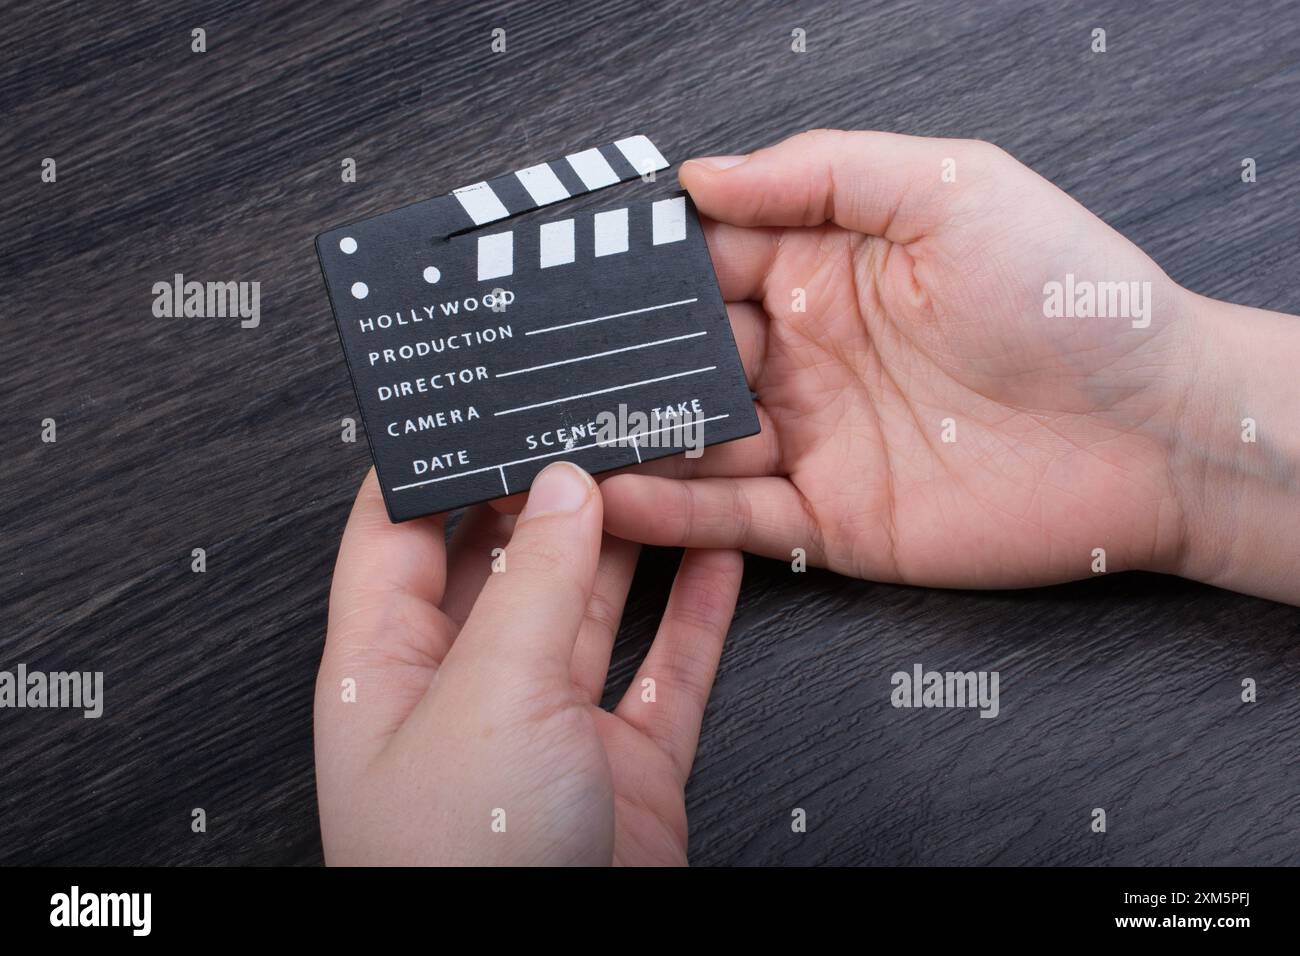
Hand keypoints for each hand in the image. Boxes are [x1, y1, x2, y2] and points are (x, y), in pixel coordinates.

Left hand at [314, 462, 742, 864]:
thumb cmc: (462, 868)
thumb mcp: (487, 696)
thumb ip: (531, 584)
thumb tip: (564, 488)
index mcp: (388, 669)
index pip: (398, 534)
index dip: (437, 466)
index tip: (483, 405)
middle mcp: (467, 690)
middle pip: (507, 560)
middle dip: (549, 491)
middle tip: (594, 424)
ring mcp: (549, 727)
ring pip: (590, 606)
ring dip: (628, 540)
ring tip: (660, 466)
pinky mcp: (622, 765)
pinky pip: (665, 669)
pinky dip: (693, 613)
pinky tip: (712, 559)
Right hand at [600, 129, 1230, 590]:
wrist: (1157, 429)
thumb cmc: (1071, 296)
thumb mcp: (949, 188)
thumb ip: (821, 174)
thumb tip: (701, 176)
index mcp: (827, 270)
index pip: (707, 262)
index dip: (640, 265)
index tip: (568, 269)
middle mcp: (807, 355)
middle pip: (685, 354)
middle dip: (616, 358)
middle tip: (537, 362)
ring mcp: (814, 439)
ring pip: (694, 439)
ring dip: (627, 437)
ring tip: (549, 435)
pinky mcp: (830, 519)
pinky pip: (733, 518)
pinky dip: (672, 513)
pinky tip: (616, 495)